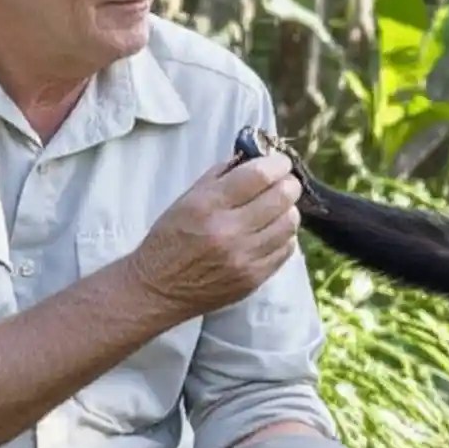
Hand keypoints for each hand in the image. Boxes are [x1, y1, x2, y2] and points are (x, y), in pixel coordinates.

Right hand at [128, 152, 302, 318]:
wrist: (158, 290)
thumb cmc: (169, 240)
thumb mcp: (185, 200)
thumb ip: (219, 175)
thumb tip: (252, 158)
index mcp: (208, 205)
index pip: (259, 175)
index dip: (277, 164)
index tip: (280, 162)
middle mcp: (229, 231)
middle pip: (281, 197)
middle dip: (288, 183)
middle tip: (284, 182)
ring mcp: (244, 257)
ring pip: (289, 223)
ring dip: (288, 209)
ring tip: (278, 207)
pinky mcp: (253, 278)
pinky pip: (286, 249)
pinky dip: (284, 235)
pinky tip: (272, 231)